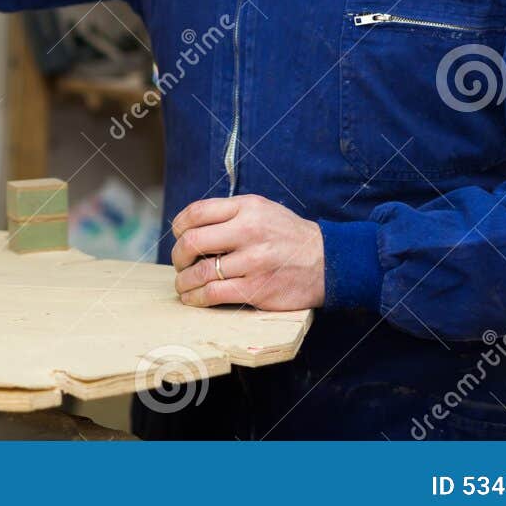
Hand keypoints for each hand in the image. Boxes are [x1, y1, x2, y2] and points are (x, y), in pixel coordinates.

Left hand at [170, 194, 325, 310]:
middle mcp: (249, 231)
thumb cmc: (289, 236)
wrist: (328, 261)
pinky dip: (196, 298)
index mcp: (247, 208)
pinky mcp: (256, 289)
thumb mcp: (263, 210)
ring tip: (183, 284)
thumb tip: (191, 226)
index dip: (179, 226)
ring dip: (183, 281)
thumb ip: (230, 213)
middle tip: (180, 263)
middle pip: (192, 242)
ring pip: (199, 272)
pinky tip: (194, 298)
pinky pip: (213, 294)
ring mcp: (253, 261)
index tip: (178, 236)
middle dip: (178, 256)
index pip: (196, 212)